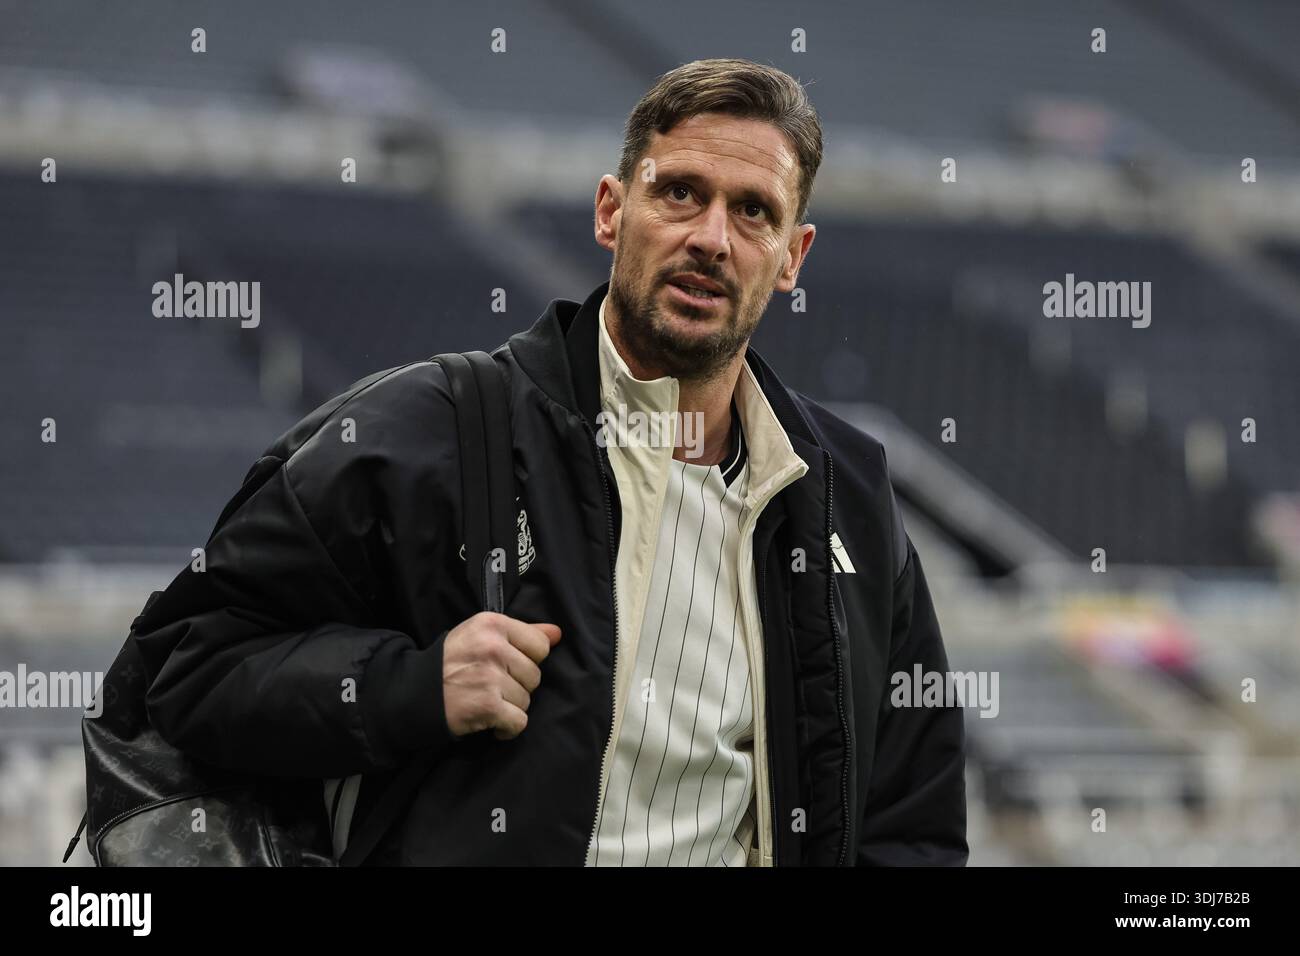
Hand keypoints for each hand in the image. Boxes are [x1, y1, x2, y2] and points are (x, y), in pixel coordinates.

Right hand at [441, 612, 561, 740]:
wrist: (413, 693)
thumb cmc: (450, 662)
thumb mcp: (480, 635)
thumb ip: (522, 633)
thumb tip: (557, 634)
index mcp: (492, 624)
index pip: (540, 645)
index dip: (526, 659)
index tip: (507, 665)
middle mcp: (493, 647)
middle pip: (534, 675)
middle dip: (517, 685)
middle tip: (491, 686)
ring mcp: (490, 677)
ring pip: (527, 699)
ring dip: (510, 706)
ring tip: (487, 701)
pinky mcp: (488, 706)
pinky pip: (519, 722)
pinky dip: (507, 728)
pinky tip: (492, 722)